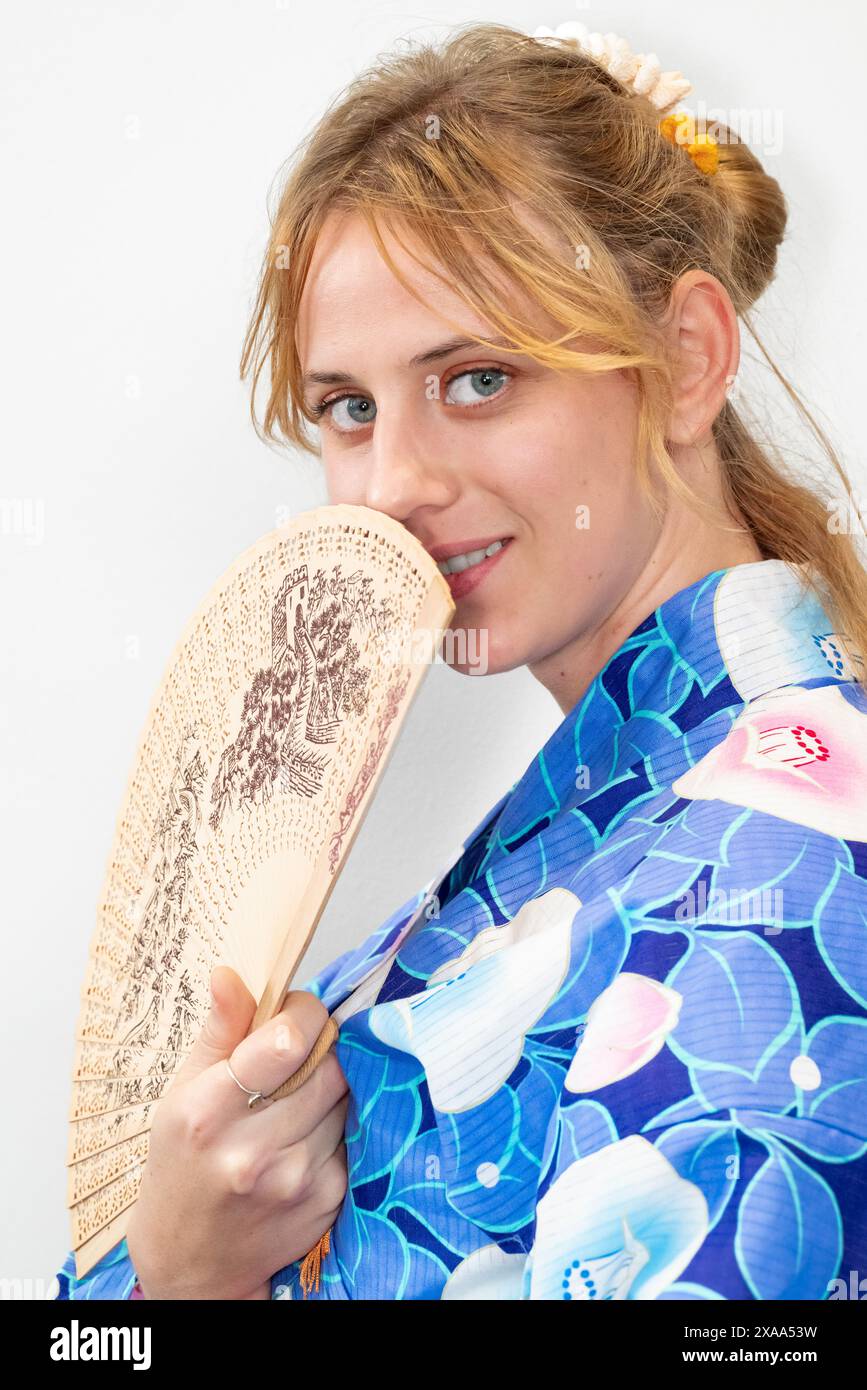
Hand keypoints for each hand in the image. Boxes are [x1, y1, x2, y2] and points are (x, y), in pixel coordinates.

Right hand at [125, 965, 348, 1298]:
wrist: (192, 1258)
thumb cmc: (182, 1162)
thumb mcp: (182, 1092)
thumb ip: (218, 1030)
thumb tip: (231, 973)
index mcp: (207, 1113)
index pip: (286, 1040)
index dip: (303, 1013)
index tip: (294, 1014)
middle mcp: (252, 1151)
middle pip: (327, 1064)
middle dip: (319, 1047)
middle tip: (296, 1055)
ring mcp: (295, 1178)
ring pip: (343, 1095)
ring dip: (327, 1087)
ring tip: (291, 1103)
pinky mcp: (327, 1198)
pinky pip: (350, 1133)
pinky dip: (332, 1126)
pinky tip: (300, 1139)